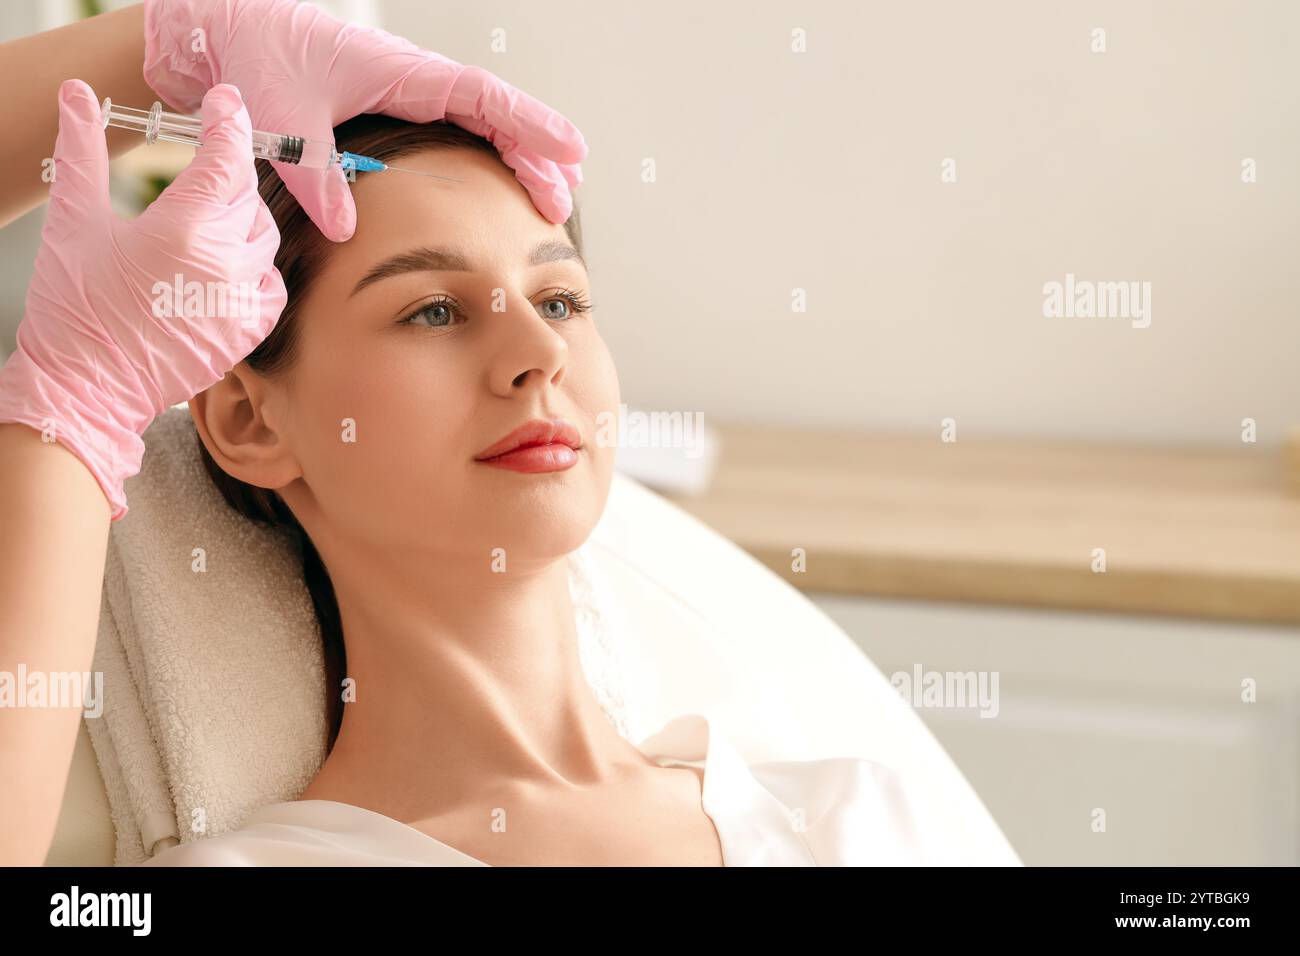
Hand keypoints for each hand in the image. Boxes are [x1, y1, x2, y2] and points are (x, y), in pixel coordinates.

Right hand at [0, 80, 285, 520]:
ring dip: (242, 222)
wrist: (88, 387)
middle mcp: (223, 261)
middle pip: (248, 196)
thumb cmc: (75, 306)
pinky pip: (273, 284)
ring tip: (205, 224)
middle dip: (228, 177)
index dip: (229, 122)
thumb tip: (76, 95)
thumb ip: (82, 153)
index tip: (227, 102)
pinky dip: (257, 269)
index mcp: (182, 228)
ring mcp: (241, 299)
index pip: (226, 158)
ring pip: (264, 239)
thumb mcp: (74, 223)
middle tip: (205, 172)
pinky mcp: (249, 331)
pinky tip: (225, 267)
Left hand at [142, 0, 586, 240]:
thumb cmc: (253, 58)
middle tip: (563, 199)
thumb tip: (346, 228)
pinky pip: (457, 126)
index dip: (531, 126)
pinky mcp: (393, 104)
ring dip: (519, 155)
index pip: (484, 97)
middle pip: (496, 113)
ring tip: (552, 195)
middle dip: (536, 154)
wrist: (225, 30)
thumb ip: (314, 173)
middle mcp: (413, 77)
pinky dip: (487, 151)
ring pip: (482, 120)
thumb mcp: (280, 120)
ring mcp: (407, 89)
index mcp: (400, 71)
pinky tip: (501, 178)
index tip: (570, 153)